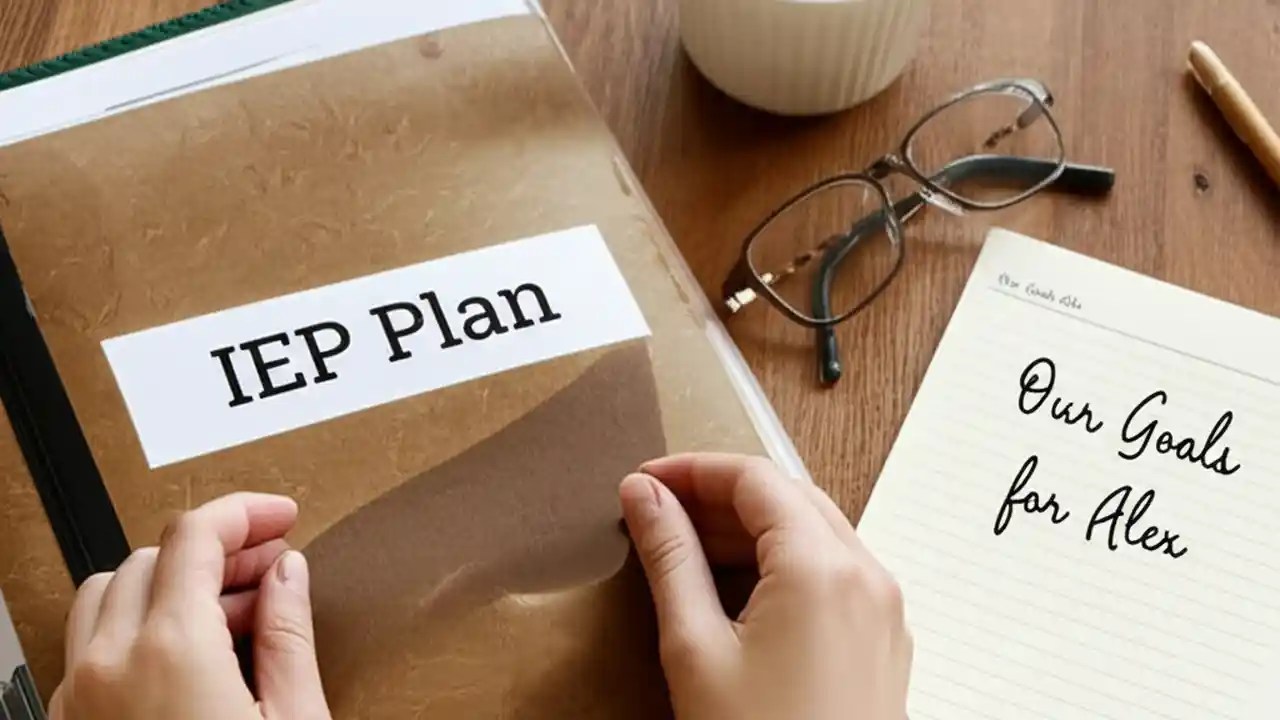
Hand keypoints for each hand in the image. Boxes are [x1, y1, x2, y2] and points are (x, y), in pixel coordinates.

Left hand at [50, 493, 332, 719]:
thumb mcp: (294, 719)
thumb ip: (290, 637)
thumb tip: (288, 576)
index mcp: (170, 653)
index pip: (195, 535)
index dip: (245, 513)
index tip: (277, 516)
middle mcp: (109, 667)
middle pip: (154, 557)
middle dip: (217, 552)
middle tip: (268, 565)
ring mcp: (80, 697)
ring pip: (108, 594)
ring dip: (168, 585)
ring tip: (226, 609)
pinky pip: (89, 647)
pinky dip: (137, 630)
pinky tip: (187, 654)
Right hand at [619, 454, 911, 719]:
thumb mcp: (695, 648)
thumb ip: (669, 558)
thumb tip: (645, 496)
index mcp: (822, 567)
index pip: (754, 478)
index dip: (692, 469)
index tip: (644, 483)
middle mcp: (866, 575)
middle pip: (788, 497)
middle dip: (719, 496)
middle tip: (658, 513)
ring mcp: (882, 608)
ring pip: (813, 530)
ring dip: (751, 527)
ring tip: (687, 550)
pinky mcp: (883, 638)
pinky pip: (833, 570)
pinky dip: (784, 561)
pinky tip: (738, 588)